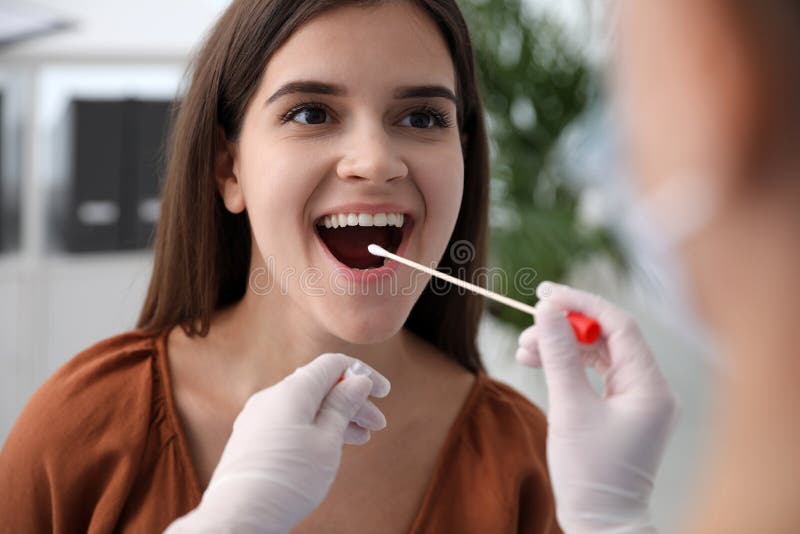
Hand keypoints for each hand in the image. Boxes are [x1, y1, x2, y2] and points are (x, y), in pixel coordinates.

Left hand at [165, 353, 390, 533]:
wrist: (240, 517)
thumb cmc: (289, 478)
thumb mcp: (327, 440)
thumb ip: (342, 405)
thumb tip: (357, 380)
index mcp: (292, 390)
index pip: (333, 365)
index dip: (362, 374)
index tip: (384, 393)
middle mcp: (271, 397)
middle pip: (320, 387)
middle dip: (352, 402)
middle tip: (378, 426)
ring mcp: (258, 418)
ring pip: (305, 407)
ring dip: (336, 418)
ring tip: (361, 439)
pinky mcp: (251, 439)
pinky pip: (289, 423)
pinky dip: (314, 429)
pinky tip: (329, 448)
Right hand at [517, 282, 677, 533]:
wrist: (602, 524)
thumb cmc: (590, 475)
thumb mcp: (570, 409)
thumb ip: (558, 355)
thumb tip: (546, 311)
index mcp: (650, 387)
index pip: (619, 325)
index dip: (581, 303)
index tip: (546, 293)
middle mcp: (651, 388)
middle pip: (608, 337)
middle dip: (566, 328)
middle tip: (529, 326)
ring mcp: (637, 399)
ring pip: (598, 354)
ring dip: (562, 346)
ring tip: (525, 349)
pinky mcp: (622, 410)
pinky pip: (595, 374)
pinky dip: (567, 365)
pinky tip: (538, 362)